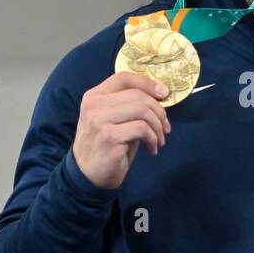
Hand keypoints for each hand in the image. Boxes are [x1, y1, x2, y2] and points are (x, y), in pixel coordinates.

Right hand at [73, 71, 172, 189]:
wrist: (88, 175)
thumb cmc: (106, 146)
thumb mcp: (114, 119)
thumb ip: (129, 105)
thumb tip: (160, 94)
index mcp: (94, 96)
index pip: (124, 77)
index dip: (148, 83)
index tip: (164, 94)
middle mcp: (94, 105)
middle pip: (138, 95)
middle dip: (159, 111)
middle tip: (165, 128)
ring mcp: (99, 121)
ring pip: (142, 111)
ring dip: (157, 127)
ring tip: (158, 140)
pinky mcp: (109, 137)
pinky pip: (142, 129)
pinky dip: (153, 139)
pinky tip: (151, 149)